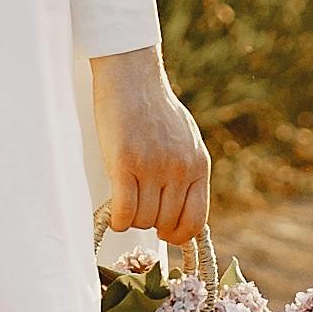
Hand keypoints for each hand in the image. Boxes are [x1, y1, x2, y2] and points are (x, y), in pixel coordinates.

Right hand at [89, 54, 211, 240]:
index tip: (165, 232)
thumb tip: (181, 207)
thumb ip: (186, 172)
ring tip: (125, 200)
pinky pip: (124, 211)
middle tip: (140, 210)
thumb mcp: (185, 140)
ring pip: (144, 219)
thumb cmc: (154, 108)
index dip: (178, 234)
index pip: (196, 221)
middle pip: (166, 223)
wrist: (132, 76)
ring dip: (133, 218)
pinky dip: (118, 219)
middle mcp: (179, 169)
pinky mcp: (124, 163)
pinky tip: (114, 212)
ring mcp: (152, 167)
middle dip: (152, 224)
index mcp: (198, 165)